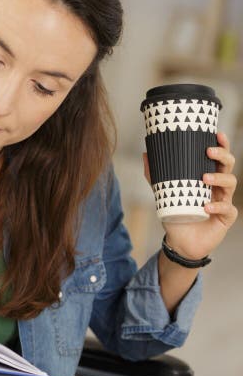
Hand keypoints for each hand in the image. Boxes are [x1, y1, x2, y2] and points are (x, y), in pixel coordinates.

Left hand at [143, 131, 237, 259]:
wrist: (180, 241)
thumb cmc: (176, 213)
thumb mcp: (163, 192)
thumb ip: (155, 175)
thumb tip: (145, 154)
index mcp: (208, 177)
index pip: (218, 158)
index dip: (222, 145)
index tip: (217, 134)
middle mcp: (219, 187)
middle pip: (228, 166)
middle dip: (222, 156)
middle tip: (208, 152)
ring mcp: (224, 201)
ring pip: (231, 184)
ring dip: (219, 178)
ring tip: (204, 178)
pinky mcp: (226, 217)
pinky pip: (227, 209)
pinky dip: (218, 206)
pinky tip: (206, 206)